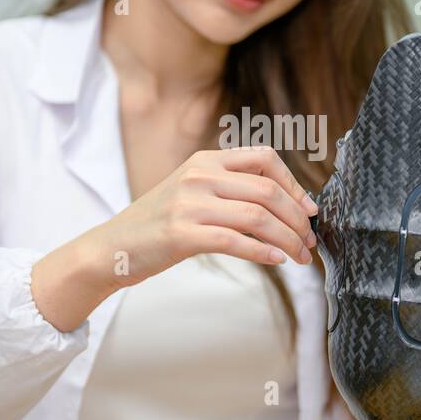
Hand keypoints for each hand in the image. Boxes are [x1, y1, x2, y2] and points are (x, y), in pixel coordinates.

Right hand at [85, 145, 317, 287]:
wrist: (111, 247)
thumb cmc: (156, 225)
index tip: (309, 210)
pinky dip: (264, 252)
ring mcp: (189, 204)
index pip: (264, 159)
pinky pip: (237, 241)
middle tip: (309, 240)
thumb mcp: (192, 192)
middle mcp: (199, 175)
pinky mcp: (182, 234)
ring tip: (300, 256)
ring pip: (258, 217)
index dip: (294, 185)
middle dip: (297, 219)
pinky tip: (278, 260)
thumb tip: (284, 206)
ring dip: (288, 239)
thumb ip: (229, 190)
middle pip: (268, 190)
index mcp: (205, 160)